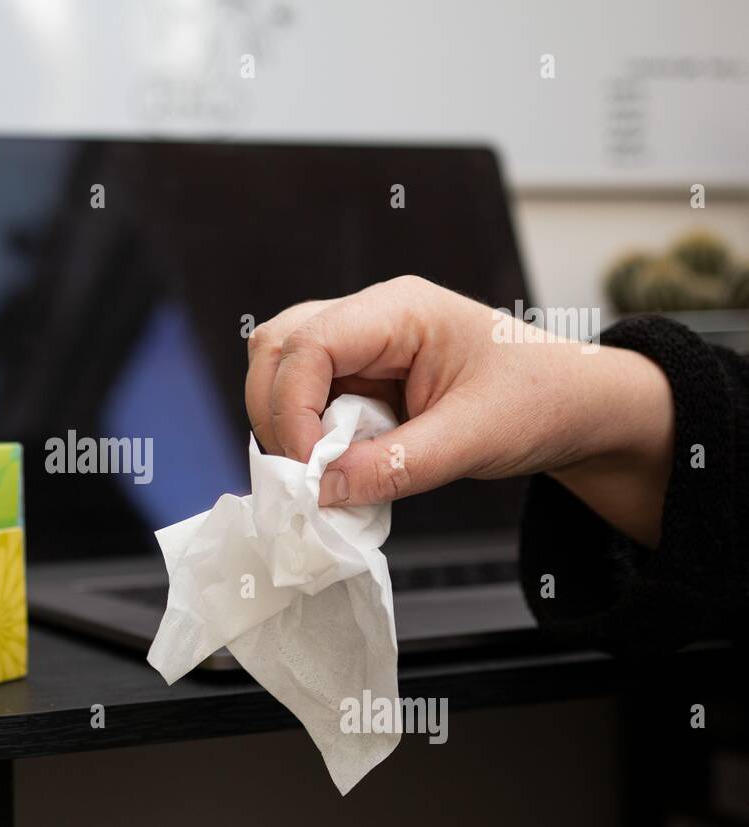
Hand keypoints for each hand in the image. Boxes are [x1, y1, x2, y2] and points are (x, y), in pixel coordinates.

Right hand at [245, 276, 674, 547]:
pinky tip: (335, 467)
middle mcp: (368, 317)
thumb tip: (320, 493)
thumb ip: (396, 467)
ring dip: (284, 425)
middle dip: (275, 414)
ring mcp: (358, 346)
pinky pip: (304, 400)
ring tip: (321, 471)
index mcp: (399, 310)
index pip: (309, 344)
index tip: (309, 470)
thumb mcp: (474, 439)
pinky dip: (304, 437)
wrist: (575, 408)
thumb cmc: (541, 402)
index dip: (291, 408)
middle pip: (277, 348)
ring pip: (279, 370)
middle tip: (303, 474)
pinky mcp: (357, 378)